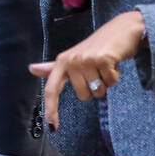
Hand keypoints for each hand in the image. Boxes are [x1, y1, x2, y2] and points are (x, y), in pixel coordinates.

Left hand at [28, 10, 145, 131]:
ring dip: (106, 82)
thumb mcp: (74, 57)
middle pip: (84, 96)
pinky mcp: (102, 59)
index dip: (51, 109)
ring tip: (106, 65)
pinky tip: (114, 62)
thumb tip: (31, 69)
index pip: (51, 89)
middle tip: (98, 70)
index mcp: (62, 61)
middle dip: (95, 88)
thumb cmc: (97, 46)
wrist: (123, 28)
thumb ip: (54, 67)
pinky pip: (111, 82)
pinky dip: (115, 76)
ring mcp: (87, 59)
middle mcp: (72, 60)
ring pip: (98, 91)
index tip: (53, 127)